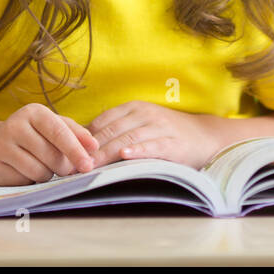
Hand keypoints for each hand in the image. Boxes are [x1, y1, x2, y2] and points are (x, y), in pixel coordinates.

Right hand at [0, 103, 99, 185]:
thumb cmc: (36, 135)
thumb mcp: (56, 127)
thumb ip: (77, 134)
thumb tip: (93, 147)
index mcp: (34, 112)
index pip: (59, 132)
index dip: (76, 150)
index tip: (88, 165)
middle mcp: (14, 125)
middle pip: (51, 156)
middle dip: (63, 167)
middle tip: (62, 167)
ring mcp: (0, 144)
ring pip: (39, 171)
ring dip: (47, 175)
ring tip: (41, 165)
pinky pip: (23, 181)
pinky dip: (30, 180)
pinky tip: (24, 171)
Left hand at [86, 101, 223, 170]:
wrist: (203, 135)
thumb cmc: (165, 132)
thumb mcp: (140, 123)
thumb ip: (116, 129)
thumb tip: (81, 142)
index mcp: (133, 107)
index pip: (102, 121)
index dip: (84, 139)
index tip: (69, 155)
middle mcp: (144, 114)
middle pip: (111, 132)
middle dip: (91, 150)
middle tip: (74, 166)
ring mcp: (159, 127)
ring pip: (127, 139)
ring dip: (106, 153)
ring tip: (91, 166)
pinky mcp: (172, 143)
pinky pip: (152, 146)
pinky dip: (137, 151)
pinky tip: (125, 156)